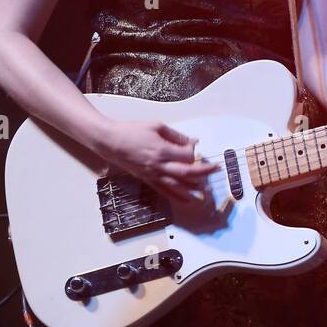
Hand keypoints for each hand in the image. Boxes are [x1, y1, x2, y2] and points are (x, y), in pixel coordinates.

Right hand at [95, 119, 219, 207]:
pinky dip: (177, 197)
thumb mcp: (157, 126)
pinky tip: (188, 200)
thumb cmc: (133, 131)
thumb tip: (193, 142)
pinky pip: (164, 191)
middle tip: (215, 169)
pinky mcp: (147, 180)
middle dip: (203, 172)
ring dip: (193, 188)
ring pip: (177, 185)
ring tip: (206, 190)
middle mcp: (159, 165)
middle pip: (187, 172)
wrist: (110, 141)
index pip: (187, 155)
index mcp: (162, 150)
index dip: (194, 152)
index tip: (194, 146)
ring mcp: (153, 174)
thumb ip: (176, 135)